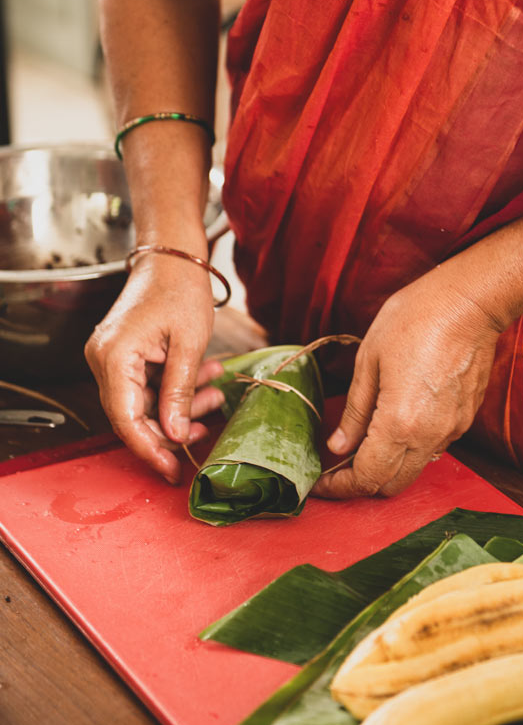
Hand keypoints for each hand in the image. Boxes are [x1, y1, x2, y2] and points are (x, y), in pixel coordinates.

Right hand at [85, 253, 223, 482]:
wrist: (173, 254)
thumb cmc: (181, 288)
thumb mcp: (190, 344)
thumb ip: (179, 392)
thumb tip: (173, 434)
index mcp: (114, 357)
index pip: (126, 420)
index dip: (150, 449)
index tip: (172, 470)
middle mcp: (104, 359)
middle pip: (132, 415)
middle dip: (171, 426)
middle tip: (202, 433)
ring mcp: (112, 357)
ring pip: (143, 402)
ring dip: (180, 404)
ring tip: (215, 394)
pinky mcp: (125, 354)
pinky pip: (147, 385)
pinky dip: (175, 388)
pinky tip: (206, 378)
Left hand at [311, 268, 502, 499]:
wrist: (469, 303)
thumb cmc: (415, 320)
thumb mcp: (369, 361)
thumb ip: (355, 411)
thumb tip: (338, 447)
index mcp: (399, 423)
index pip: (366, 478)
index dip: (339, 488)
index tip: (320, 484)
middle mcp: (429, 436)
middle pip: (391, 486)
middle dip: (361, 485)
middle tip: (336, 469)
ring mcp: (452, 430)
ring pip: (414, 470)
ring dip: (386, 469)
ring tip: (362, 447)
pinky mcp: (465, 419)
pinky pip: (432, 448)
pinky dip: (408, 450)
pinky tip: (394, 425)